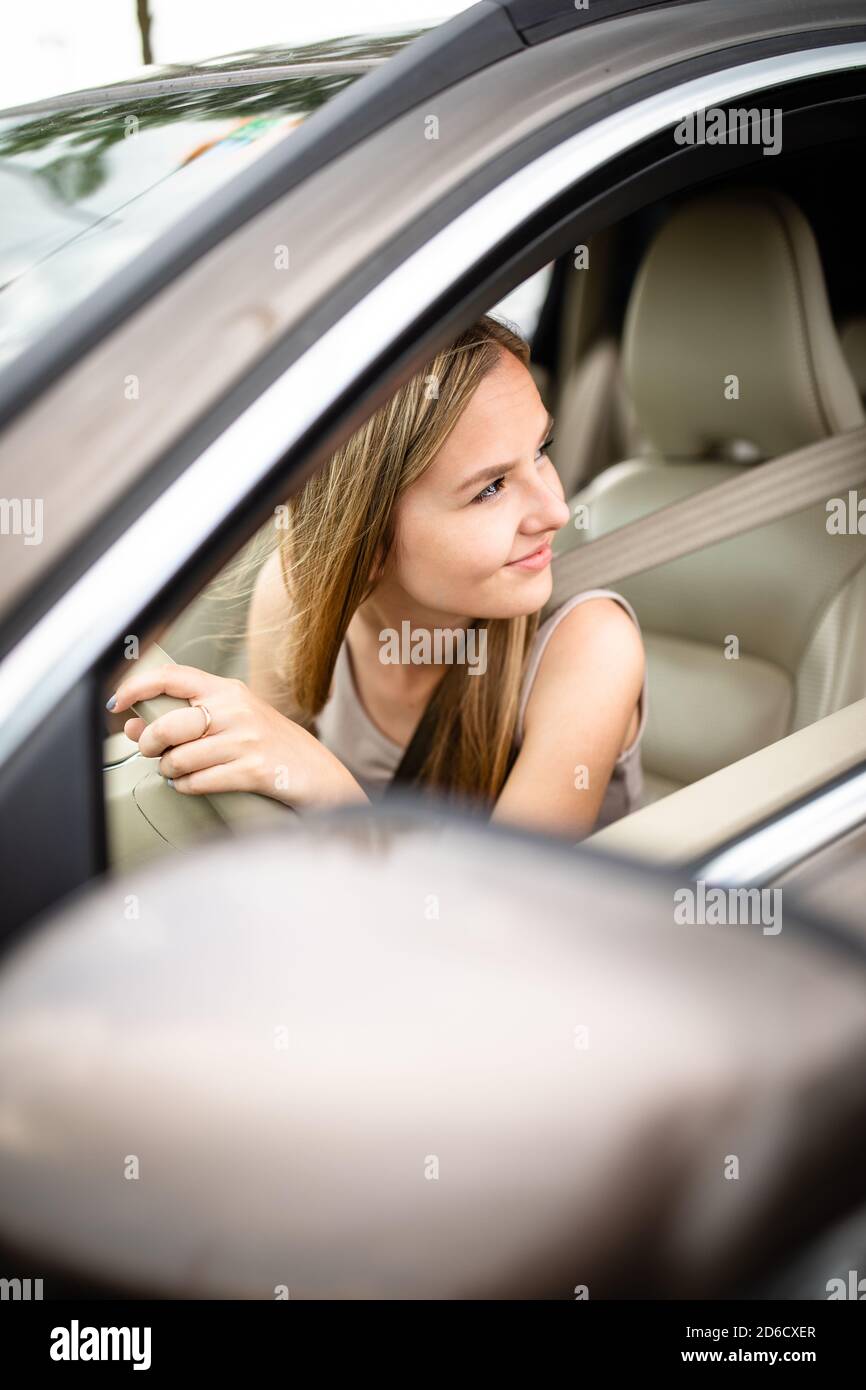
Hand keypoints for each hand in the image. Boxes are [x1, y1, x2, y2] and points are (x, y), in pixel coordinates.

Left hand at [107, 663, 367, 807]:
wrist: (321, 775)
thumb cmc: (273, 747)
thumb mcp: (235, 720)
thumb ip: (189, 719)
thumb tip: (133, 726)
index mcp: (229, 690)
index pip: (172, 677)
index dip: (136, 687)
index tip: (118, 702)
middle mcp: (236, 710)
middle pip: (169, 724)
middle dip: (149, 743)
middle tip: (152, 751)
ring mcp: (246, 741)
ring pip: (180, 757)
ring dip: (169, 770)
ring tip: (177, 772)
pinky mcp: (253, 771)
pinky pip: (200, 781)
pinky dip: (186, 787)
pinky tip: (190, 785)